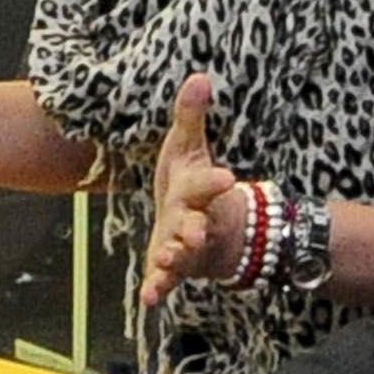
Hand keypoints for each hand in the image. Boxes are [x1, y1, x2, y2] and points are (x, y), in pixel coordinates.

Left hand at [140, 73, 250, 307]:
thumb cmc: (193, 183)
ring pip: (183, 255)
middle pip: (197, 224)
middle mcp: (195, 220)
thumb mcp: (189, 146)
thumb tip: (198, 75)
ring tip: (166, 259)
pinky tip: (148, 298)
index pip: (207, 184)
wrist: (209, 228)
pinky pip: (167, 280)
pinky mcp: (173, 268)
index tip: (225, 178)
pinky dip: (158, 288)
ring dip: (175, 258)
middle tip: (194, 234)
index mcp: (199, 189)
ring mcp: (186, 247)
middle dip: (195, 229)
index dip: (214, 182)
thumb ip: (191, 115)